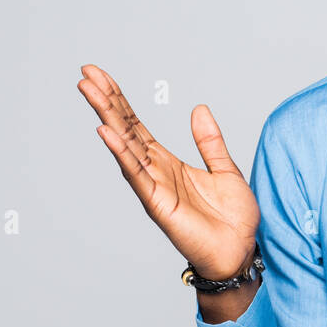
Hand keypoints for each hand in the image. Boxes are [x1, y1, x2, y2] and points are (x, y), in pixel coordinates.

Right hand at [77, 64, 258, 281]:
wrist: (241, 252)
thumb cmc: (233, 220)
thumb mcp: (225, 169)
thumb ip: (210, 141)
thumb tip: (199, 109)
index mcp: (168, 163)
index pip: (137, 125)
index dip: (120, 100)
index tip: (101, 76)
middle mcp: (156, 172)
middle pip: (125, 130)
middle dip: (106, 101)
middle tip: (85, 74)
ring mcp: (153, 187)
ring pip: (125, 146)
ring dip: (107, 118)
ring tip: (89, 91)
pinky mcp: (157, 204)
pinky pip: (136, 174)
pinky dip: (121, 153)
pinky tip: (106, 131)